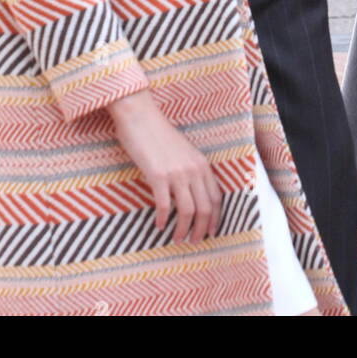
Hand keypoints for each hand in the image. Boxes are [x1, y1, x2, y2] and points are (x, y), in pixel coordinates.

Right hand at [110, 89, 222, 242]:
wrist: (140, 115)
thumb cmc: (157, 133)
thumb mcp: (182, 151)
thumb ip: (189, 170)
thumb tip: (189, 194)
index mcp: (201, 163)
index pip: (216, 198)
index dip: (215, 218)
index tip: (210, 232)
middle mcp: (193, 169)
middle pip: (205, 208)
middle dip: (201, 230)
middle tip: (193, 242)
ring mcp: (177, 172)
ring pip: (188, 211)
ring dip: (183, 230)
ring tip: (177, 239)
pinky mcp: (158, 175)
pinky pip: (164, 205)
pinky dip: (162, 219)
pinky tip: (158, 225)